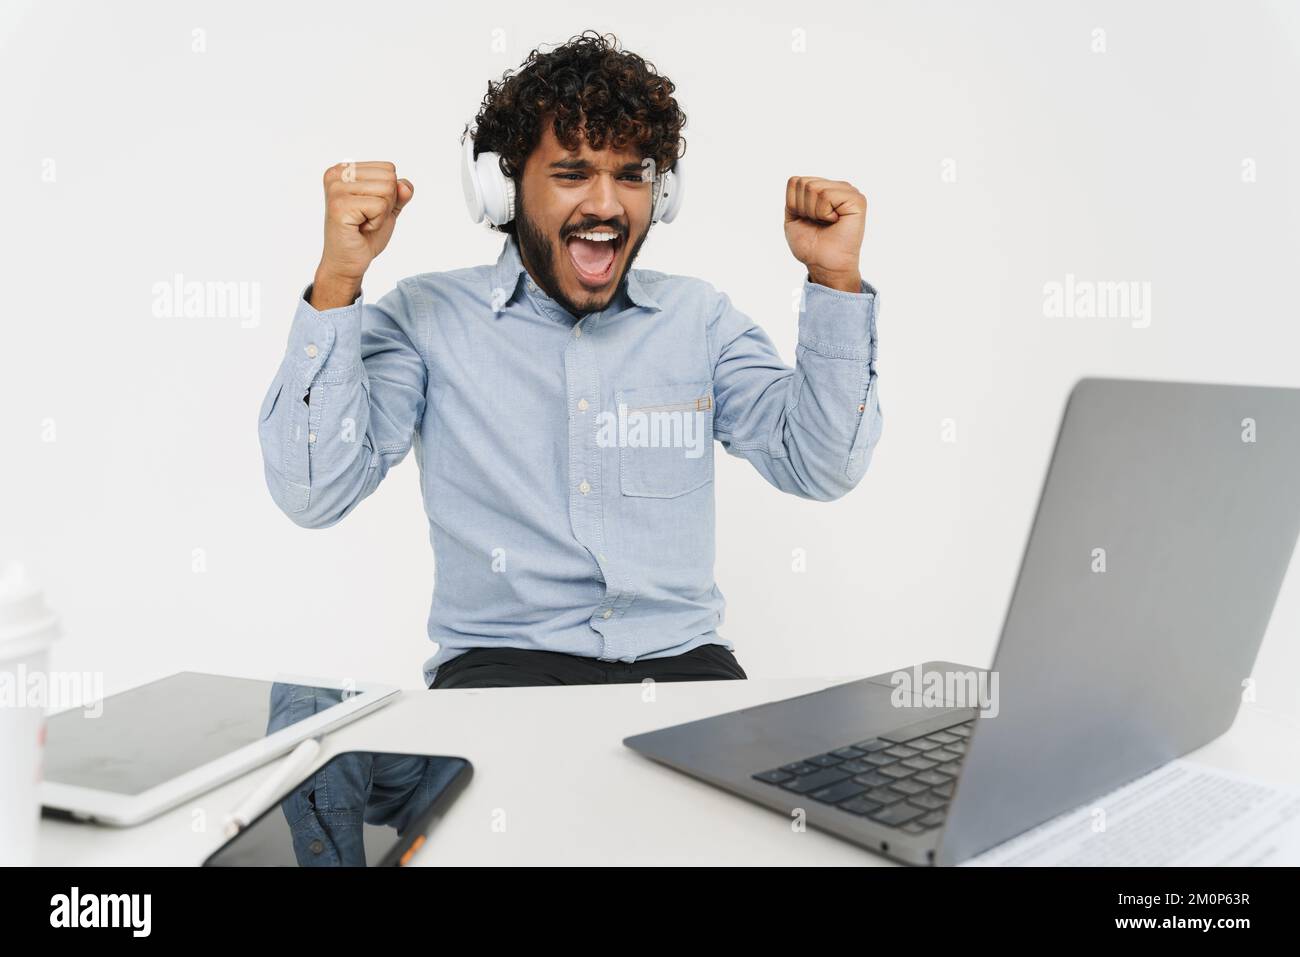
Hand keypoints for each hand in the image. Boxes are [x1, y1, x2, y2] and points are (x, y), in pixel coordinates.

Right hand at [312, 161, 413, 307]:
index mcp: (345, 169)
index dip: (388, 194)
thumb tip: (405, 185)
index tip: (369, 208)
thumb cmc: (364, 234)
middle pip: (389, 178)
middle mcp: (337, 174)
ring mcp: (336, 189)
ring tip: (363, 222)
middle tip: (366, 218)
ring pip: (386, 190)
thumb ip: (400, 193)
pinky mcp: (340, 206)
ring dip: (381, 214)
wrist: (349, 261)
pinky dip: (376, 222)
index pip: (388, 169)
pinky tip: (360, 228)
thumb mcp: (388, 208)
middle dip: (386, 203)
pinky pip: (379, 206)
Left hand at [783, 176, 865, 292]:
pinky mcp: (856, 199)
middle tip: (817, 223)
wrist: (823, 264)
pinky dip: (824, 213)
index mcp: (823, 188)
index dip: (794, 204)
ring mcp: (848, 192)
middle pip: (804, 183)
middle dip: (803, 208)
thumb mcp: (793, 216)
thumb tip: (797, 179)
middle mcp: (837, 187)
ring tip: (826, 223)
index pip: (796, 182)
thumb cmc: (810, 245)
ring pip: (814, 188)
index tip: (806, 220)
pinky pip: (826, 195)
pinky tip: (835, 221)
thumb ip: (793, 194)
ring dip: (814, 211)